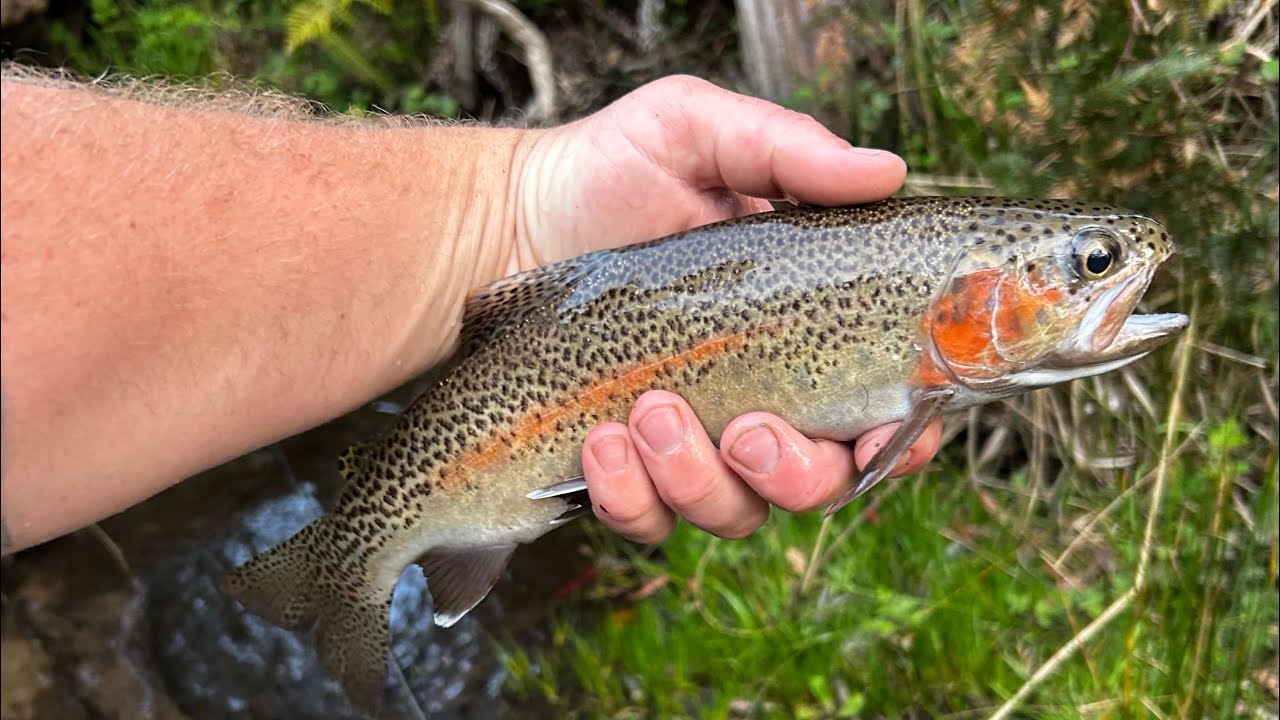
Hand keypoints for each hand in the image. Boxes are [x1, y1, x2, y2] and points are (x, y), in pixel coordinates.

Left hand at [513, 76, 941, 540]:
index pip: (885, 409)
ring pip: (736, 512)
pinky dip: (631, 497)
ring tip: (645, 412)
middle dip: (795, 474)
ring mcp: (694, 442)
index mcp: (803, 330)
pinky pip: (649, 521)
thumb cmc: (610, 171)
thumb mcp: (696, 132)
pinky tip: (599, 442)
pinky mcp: (626, 471)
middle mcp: (762, 398)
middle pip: (822, 483)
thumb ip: (789, 151)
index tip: (874, 435)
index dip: (898, 439)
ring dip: (698, 478)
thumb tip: (887, 172)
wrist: (505, 220)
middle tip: (745, 430)